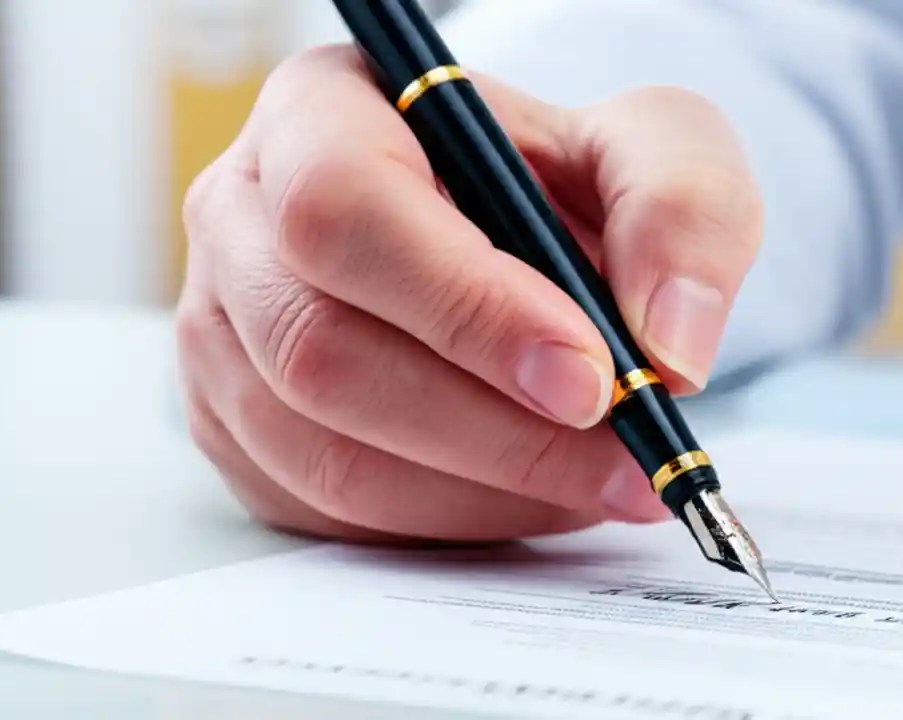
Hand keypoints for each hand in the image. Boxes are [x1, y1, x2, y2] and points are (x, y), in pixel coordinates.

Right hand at [176, 46, 762, 542]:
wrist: (520, 238)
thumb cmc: (564, 182)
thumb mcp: (655, 148)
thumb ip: (681, 211)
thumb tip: (669, 348)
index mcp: (318, 112)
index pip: (346, 206)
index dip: (464, 305)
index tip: (589, 377)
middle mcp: (243, 221)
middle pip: (319, 350)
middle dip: (492, 431)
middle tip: (623, 460)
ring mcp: (221, 336)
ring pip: (324, 454)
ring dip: (483, 491)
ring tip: (597, 479)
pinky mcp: (240, 430)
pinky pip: (329, 513)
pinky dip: (450, 522)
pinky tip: (532, 492)